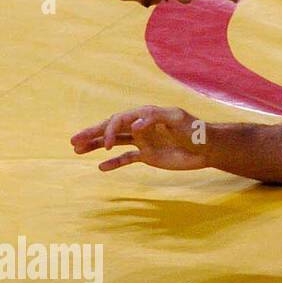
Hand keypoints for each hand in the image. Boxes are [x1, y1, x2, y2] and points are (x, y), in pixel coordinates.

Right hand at [70, 105, 209, 171]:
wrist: (208, 148)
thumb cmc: (196, 130)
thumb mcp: (178, 120)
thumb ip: (155, 118)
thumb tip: (133, 124)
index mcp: (146, 114)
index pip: (120, 120)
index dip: (110, 130)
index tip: (109, 144)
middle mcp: (141, 126)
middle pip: (112, 128)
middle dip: (93, 133)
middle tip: (73, 141)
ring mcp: (143, 141)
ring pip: (115, 142)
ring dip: (97, 145)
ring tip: (77, 149)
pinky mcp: (148, 155)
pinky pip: (127, 158)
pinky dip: (114, 162)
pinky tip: (101, 167)